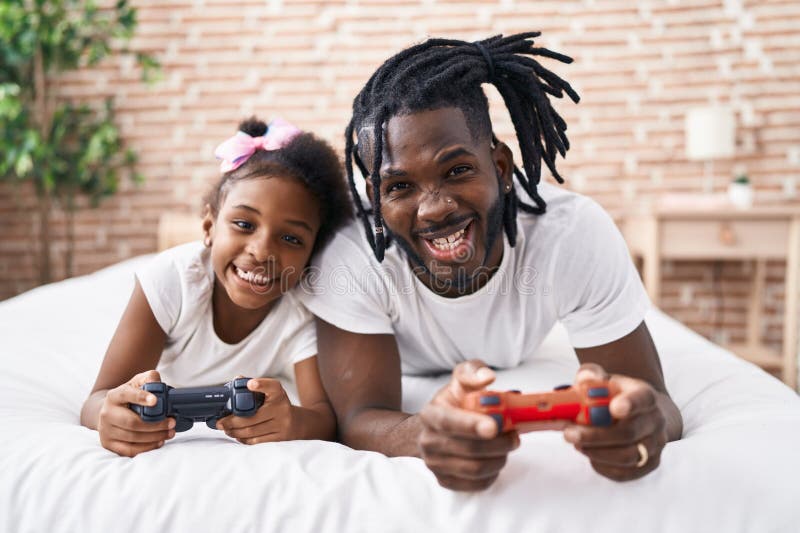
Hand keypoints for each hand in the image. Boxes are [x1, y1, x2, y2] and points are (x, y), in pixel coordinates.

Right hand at [97, 369, 175, 456]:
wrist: (108, 412)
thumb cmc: (128, 397)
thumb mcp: (137, 383)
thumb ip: (149, 378)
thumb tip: (157, 381)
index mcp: (114, 396)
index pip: (126, 394)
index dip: (141, 397)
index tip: (155, 400)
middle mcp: (106, 413)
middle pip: (131, 422)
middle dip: (155, 424)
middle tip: (172, 423)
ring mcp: (106, 430)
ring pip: (132, 437)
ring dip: (155, 436)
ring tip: (170, 433)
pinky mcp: (109, 444)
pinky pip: (129, 450)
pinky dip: (147, 447)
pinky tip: (159, 442)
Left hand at [217, 378, 294, 443]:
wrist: (297, 423)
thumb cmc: (277, 405)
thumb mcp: (271, 392)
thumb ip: (255, 386)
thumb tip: (237, 380)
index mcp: (278, 393)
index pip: (271, 387)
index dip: (261, 385)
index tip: (250, 384)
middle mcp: (281, 408)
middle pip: (252, 417)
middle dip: (232, 422)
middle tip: (220, 423)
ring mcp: (281, 424)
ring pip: (252, 431)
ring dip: (235, 432)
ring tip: (226, 429)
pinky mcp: (279, 437)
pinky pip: (257, 441)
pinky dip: (243, 439)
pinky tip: (237, 435)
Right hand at [418, 360, 519, 490]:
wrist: (437, 428)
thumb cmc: (455, 401)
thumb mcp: (461, 379)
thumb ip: (473, 371)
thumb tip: (488, 378)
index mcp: (430, 414)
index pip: (448, 422)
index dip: (471, 425)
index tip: (494, 427)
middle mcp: (428, 441)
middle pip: (468, 450)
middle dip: (499, 444)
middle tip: (515, 436)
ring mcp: (435, 464)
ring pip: (475, 469)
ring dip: (499, 458)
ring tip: (507, 446)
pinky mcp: (446, 481)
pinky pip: (477, 484)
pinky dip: (494, 473)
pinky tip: (496, 458)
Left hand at [563, 363, 666, 480]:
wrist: (639, 414)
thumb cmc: (615, 395)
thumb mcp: (603, 379)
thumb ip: (591, 375)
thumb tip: (584, 380)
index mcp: (645, 395)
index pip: (643, 398)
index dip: (630, 404)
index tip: (614, 408)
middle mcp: (655, 420)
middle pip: (629, 432)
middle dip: (595, 435)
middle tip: (569, 434)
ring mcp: (655, 445)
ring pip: (627, 456)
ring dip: (596, 452)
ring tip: (576, 443)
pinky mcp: (649, 465)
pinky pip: (625, 472)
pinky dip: (602, 465)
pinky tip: (590, 453)